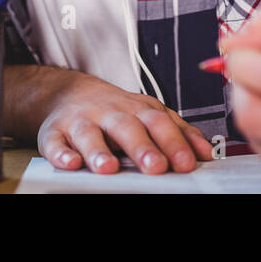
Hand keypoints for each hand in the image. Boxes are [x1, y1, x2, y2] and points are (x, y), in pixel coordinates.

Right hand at [37, 72, 214, 174]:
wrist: (69, 93)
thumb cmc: (115, 110)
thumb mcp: (149, 114)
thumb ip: (178, 132)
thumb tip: (206, 153)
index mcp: (136, 110)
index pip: (158, 123)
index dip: (173, 142)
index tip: (186, 163)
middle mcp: (109, 113)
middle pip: (126, 127)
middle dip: (141, 147)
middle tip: (155, 167)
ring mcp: (80, 122)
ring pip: (88, 134)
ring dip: (98, 151)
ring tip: (108, 168)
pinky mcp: (54, 132)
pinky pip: (54, 142)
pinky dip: (60, 153)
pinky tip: (70, 163)